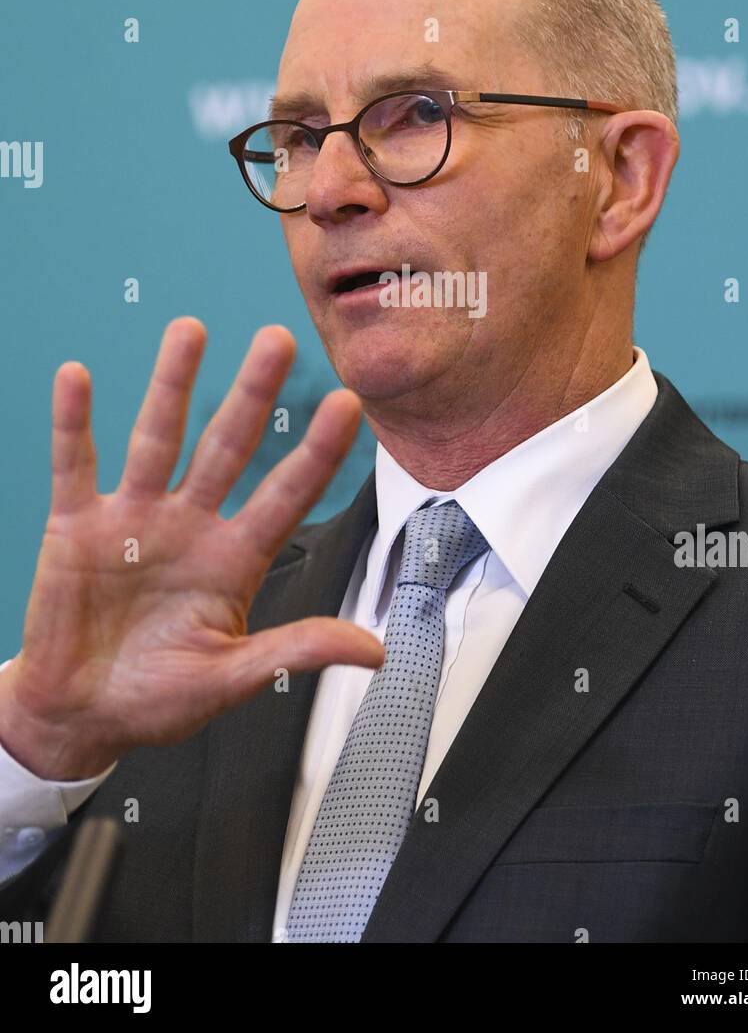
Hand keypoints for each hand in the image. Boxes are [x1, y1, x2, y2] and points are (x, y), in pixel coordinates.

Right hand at [0, 318, 383, 779]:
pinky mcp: (76, 525)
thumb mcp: (231, 679)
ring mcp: (134, 518)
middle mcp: (190, 525)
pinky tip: (78, 378)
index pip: (284, 495)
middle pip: (227, 447)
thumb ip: (294, 651)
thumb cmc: (157, 699)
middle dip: (252, 395)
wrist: (77, 715)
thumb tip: (376, 651)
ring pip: (157, 438)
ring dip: (172, 384)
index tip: (347, 403)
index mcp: (234, 560)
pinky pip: (76, 464)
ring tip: (190, 329)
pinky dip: (74, 421)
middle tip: (278, 339)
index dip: (315, 452)